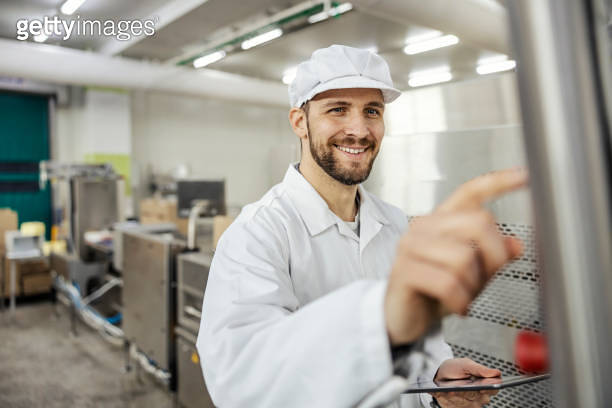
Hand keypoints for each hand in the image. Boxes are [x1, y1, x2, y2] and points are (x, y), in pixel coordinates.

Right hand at [384, 169, 526, 344]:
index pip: (470, 192)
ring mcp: (411, 246)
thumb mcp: (471, 273)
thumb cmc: (434, 292)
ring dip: (472, 286)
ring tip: (463, 295)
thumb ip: (492, 256)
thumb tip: (515, 245)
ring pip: (464, 257)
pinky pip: (448, 283)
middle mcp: (424, 227)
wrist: (402, 318)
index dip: (498, 182)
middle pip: (478, 223)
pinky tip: (457, 305)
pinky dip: (460, 301)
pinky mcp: (404, 270)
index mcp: (441, 221)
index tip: (525, 175)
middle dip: (493, 257)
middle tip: (484, 279)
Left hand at [431, 358, 500, 407]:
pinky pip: (456, 407)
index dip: (489, 389)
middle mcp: (479, 396)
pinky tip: (445, 395)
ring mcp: (469, 404)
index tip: (482, 387)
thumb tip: (497, 372)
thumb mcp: (466, 365)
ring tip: (450, 391)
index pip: (494, 389)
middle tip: (461, 388)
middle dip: (469, 393)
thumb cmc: (454, 368)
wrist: (437, 374)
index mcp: (484, 384)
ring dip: (458, 397)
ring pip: (467, 403)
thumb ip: (480, 369)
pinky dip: (449, 401)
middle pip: (480, 398)